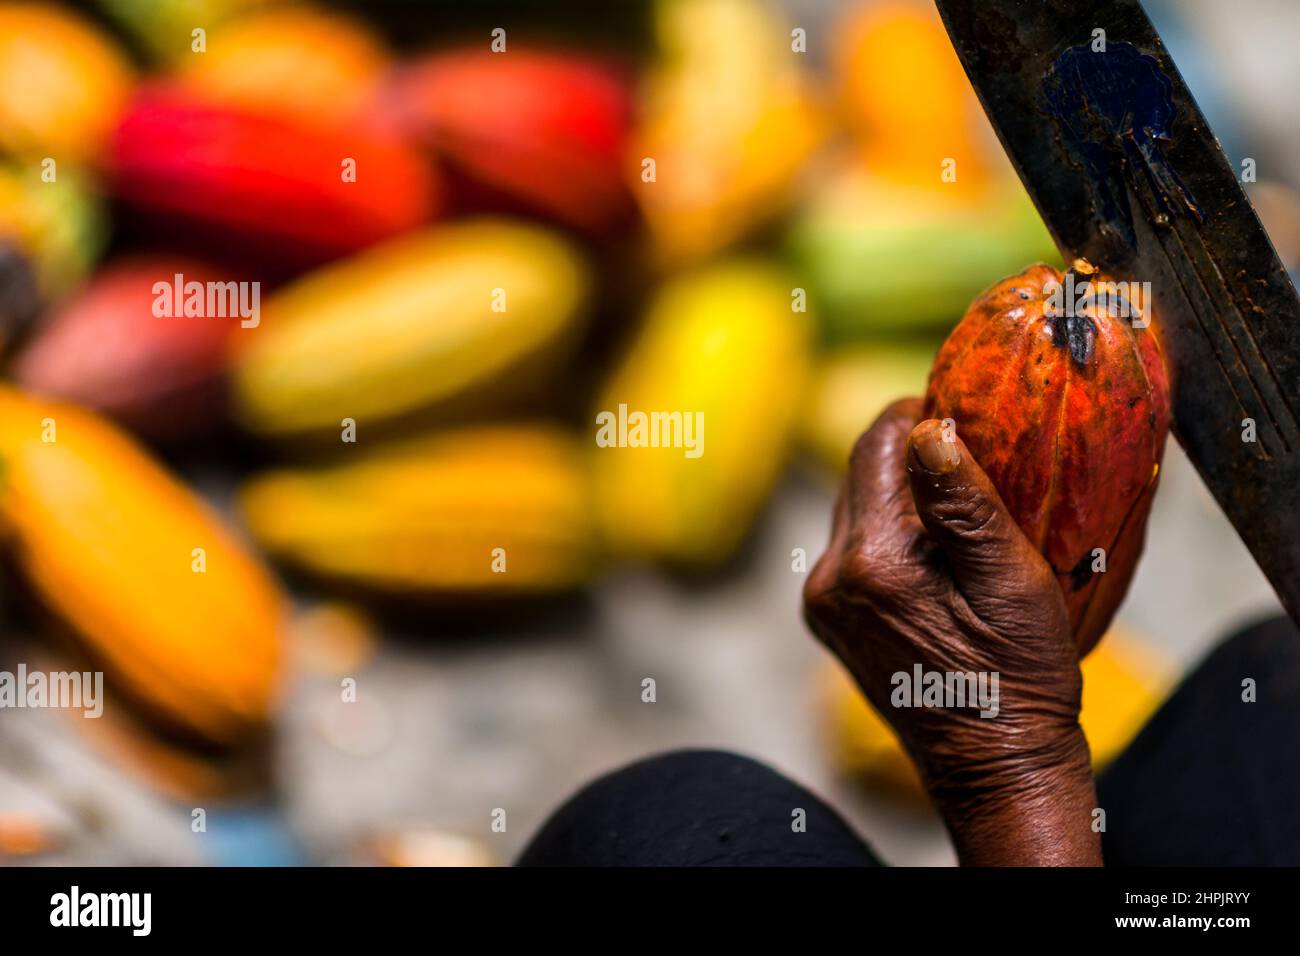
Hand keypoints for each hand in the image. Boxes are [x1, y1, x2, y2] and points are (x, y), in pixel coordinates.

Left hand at [803, 398, 1100, 864]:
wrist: (993, 768)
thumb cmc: (1017, 681)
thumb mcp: (1011, 585)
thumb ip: (966, 506)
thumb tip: (930, 431)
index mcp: (872, 563)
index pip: (874, 447)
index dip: (916, 415)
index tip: (958, 407)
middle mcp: (829, 579)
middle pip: (858, 474)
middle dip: (910, 454)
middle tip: (971, 453)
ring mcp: (822, 604)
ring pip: (855, 509)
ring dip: (899, 493)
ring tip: (959, 502)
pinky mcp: (829, 619)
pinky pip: (854, 548)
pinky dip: (890, 531)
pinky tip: (937, 550)